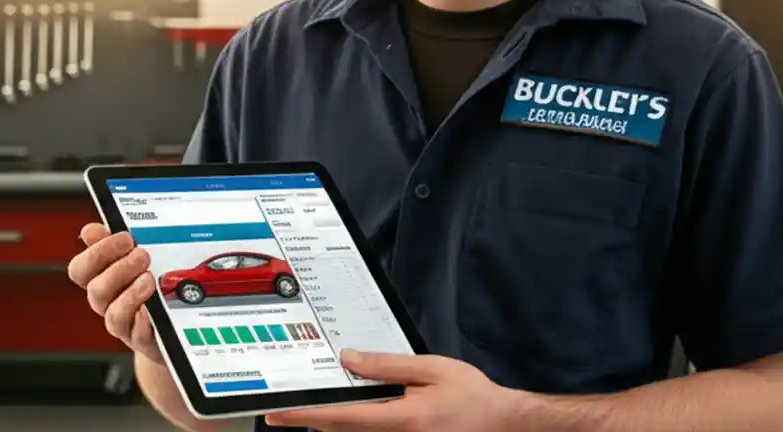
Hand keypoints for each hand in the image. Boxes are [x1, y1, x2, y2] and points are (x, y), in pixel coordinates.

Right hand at [67, 223, 160, 363]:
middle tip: (142, 255)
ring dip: (131, 294)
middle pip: (96, 291)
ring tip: (150, 278)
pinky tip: (152, 310)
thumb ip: (113, 244)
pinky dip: (143, 323)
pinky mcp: (145, 341)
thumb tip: (90, 230)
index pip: (80, 270)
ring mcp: (125, 326)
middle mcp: (108, 305)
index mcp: (102, 281)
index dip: (97, 252)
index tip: (124, 237)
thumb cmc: (153, 287)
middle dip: (119, 269)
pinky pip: (138, 336)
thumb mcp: (135, 260)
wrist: (177, 326)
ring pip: (114, 316)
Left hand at [265, 350, 519, 431]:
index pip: (342, 418)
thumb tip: (350, 358)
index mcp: (404, 419)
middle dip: (314, 422)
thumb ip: (388, 365)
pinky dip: (357, 429)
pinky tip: (353, 417)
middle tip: (286, 412)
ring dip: (336, 426)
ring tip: (317, 412)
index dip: (306, 417)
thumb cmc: (472, 396)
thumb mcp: (432, 369)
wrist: (503, 425)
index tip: (278, 415)